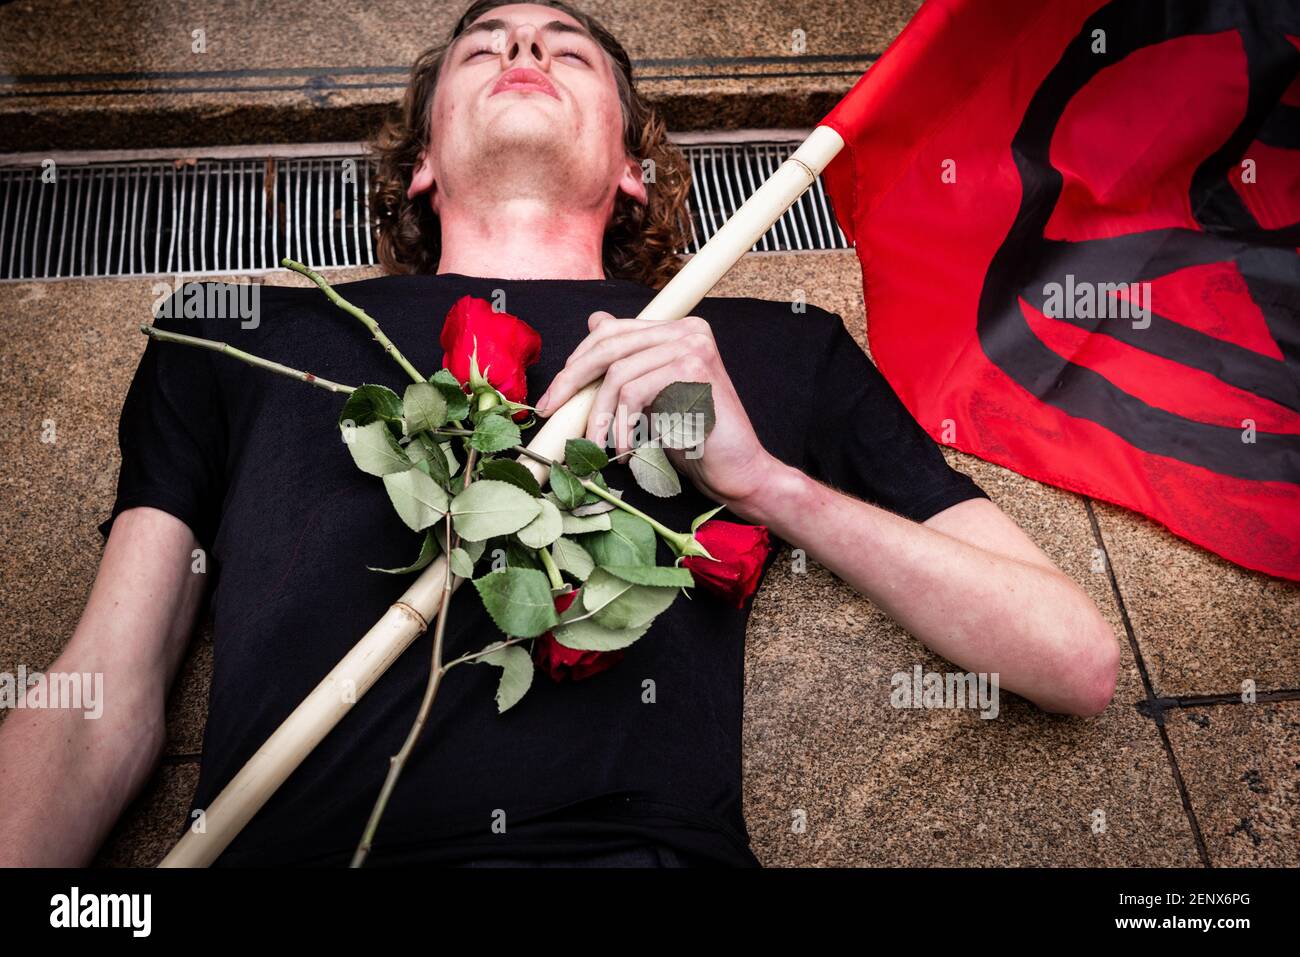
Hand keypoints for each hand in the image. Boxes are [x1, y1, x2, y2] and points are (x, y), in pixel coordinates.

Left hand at [535, 311, 780, 506]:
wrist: (737, 472)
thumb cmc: (694, 441)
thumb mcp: (651, 399)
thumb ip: (628, 364)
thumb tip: (594, 322)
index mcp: (678, 331)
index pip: (612, 332)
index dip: (577, 362)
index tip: (554, 396)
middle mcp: (688, 330)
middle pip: (609, 346)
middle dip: (572, 382)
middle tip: (552, 411)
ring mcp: (693, 345)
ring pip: (618, 373)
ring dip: (600, 415)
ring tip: (600, 444)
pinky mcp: (694, 368)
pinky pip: (635, 391)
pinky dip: (623, 424)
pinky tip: (626, 447)